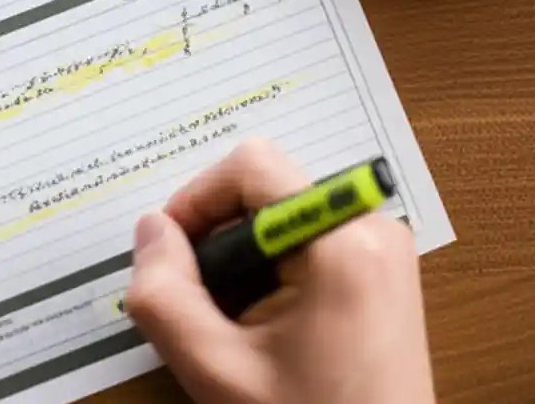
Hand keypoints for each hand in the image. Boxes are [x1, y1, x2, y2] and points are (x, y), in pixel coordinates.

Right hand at [125, 139, 435, 403]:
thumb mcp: (216, 369)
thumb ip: (165, 296)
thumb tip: (151, 231)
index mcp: (343, 244)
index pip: (250, 165)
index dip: (194, 198)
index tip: (172, 256)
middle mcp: (372, 228)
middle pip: (263, 185)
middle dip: (215, 233)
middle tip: (197, 299)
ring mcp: (383, 248)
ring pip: (279, 211)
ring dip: (239, 254)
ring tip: (228, 318)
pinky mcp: (381, 268)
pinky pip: (305, 235)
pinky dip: (268, 265)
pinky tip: (260, 320)